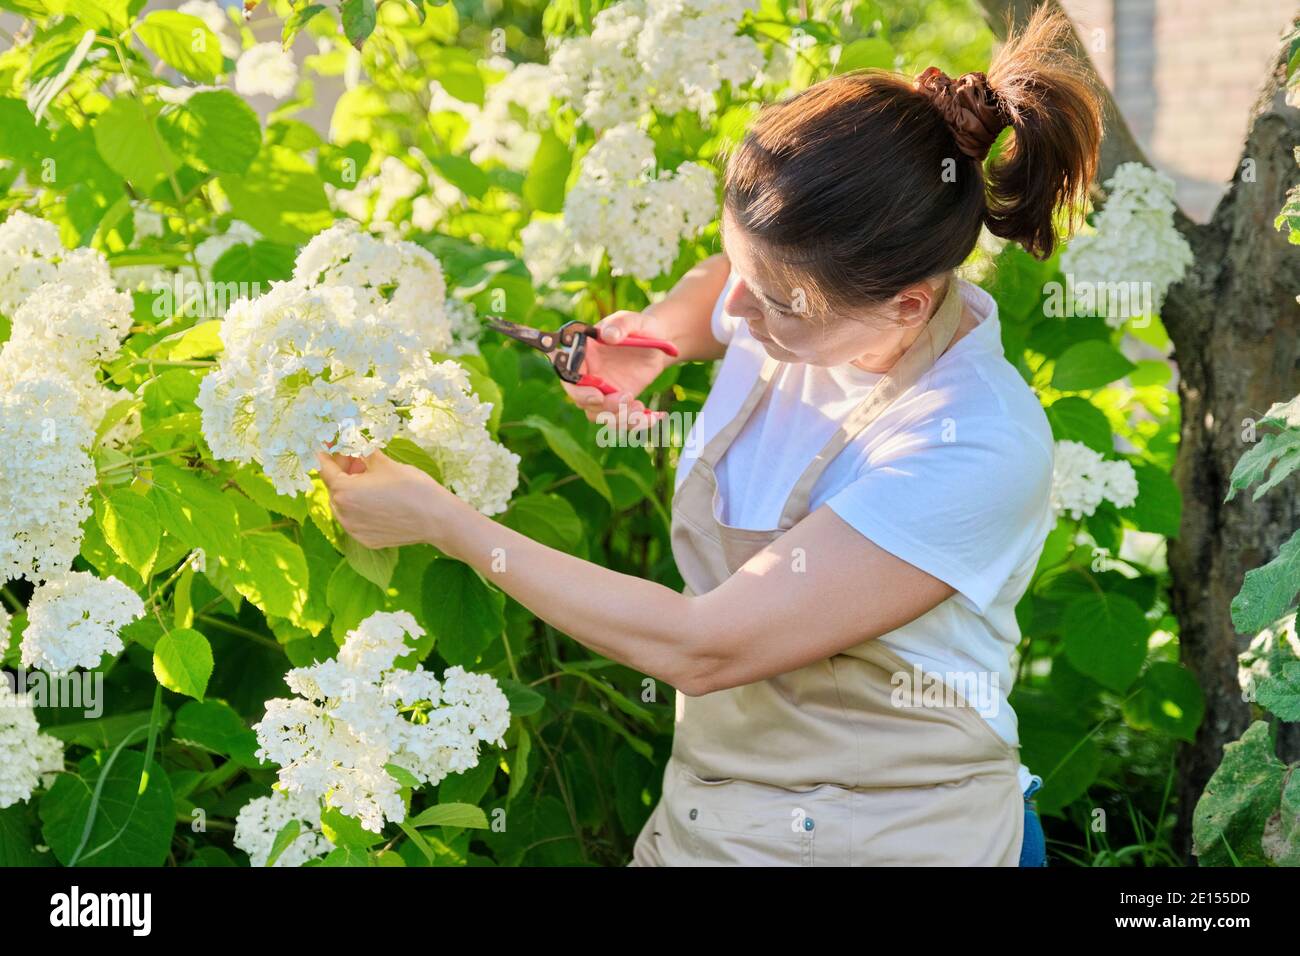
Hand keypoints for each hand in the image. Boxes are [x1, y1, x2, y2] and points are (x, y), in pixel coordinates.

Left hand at [315, 449, 454, 549]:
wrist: (436, 518)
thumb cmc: (411, 487)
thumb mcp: (385, 463)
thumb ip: (362, 452)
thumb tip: (353, 441)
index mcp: (344, 491)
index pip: (325, 469)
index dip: (327, 454)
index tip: (327, 445)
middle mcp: (343, 514)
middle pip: (334, 487)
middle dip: (343, 471)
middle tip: (358, 458)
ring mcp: (354, 530)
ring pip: (343, 505)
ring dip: (351, 490)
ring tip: (370, 478)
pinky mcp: (366, 540)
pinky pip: (355, 520)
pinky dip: (360, 508)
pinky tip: (377, 499)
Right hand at [561, 310, 670, 430]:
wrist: (659, 342)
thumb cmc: (641, 328)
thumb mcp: (633, 321)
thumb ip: (620, 325)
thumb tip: (608, 335)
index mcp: (583, 354)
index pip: (569, 377)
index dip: (579, 391)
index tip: (598, 396)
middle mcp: (589, 376)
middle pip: (584, 402)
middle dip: (605, 407)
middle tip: (629, 396)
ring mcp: (603, 392)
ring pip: (601, 416)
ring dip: (620, 418)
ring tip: (641, 408)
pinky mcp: (619, 404)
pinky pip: (621, 421)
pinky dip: (637, 424)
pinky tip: (654, 417)